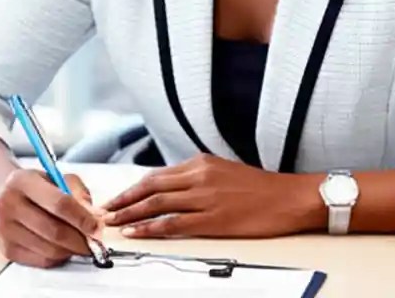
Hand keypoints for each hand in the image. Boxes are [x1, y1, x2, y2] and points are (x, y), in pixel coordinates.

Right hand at [0, 169, 102, 267]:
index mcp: (22, 181)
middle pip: (55, 231)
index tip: (97, 226)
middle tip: (94, 242)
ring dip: (71, 250)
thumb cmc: (34, 187)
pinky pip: (42, 260)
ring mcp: (5, 230)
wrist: (2, 196)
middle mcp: (8, 205)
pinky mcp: (7, 250)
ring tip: (79, 243)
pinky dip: (59, 257)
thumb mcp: (56, 178)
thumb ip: (78, 193)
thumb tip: (96, 217)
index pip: (59, 204)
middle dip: (80, 240)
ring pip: (50, 249)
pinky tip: (62, 247)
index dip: (82, 218)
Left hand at [102, 154, 322, 238]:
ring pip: (157, 204)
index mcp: (199, 163)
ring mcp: (205, 197)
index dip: (132, 188)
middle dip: (124, 200)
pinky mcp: (213, 218)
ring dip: (131, 214)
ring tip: (114, 222)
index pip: (155, 175)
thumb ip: (196, 177)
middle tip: (106, 211)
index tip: (116, 197)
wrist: (289, 198)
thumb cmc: (260, 187)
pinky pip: (174, 223)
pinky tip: (137, 232)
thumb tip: (171, 187)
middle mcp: (198, 176)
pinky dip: (151, 227)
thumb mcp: (223, 171)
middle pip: (150, 187)